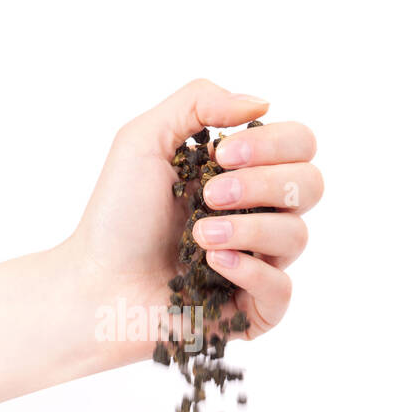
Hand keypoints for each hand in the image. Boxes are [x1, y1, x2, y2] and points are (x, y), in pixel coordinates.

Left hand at [69, 78, 322, 356]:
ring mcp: (264, 263)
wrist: (99, 284)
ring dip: (247, 229)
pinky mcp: (258, 309)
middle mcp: (262, 215)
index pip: (300, 145)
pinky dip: (249, 271)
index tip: (224, 153)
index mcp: (245, 173)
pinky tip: (214, 264)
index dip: (275, 143)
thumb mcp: (144, 140)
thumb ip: (198, 103)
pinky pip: (282, 288)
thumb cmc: (118, 217)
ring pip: (297, 235)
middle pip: (312, 185)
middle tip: (211, 195)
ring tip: (199, 236)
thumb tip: (263, 102)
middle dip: (265, 184)